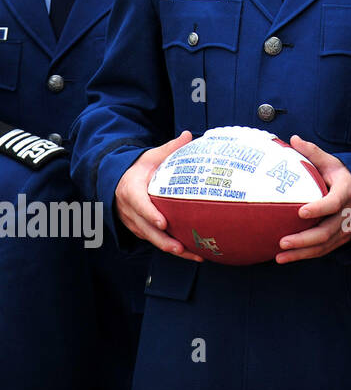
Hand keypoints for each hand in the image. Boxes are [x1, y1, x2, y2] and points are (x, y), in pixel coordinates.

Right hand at [114, 132, 204, 260]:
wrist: (119, 180)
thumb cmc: (138, 168)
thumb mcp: (151, 156)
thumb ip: (169, 148)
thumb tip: (188, 136)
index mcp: (130, 188)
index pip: (139, 203)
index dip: (150, 214)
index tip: (163, 222)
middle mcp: (129, 208)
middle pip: (145, 228)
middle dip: (163, 240)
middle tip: (180, 247)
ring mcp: (133, 221)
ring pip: (151, 238)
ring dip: (170, 248)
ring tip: (192, 254)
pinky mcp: (139, 229)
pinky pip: (154, 240)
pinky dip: (170, 247)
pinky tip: (190, 252)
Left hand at [276, 136, 350, 262]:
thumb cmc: (341, 176)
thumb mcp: (332, 162)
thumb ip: (313, 153)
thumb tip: (293, 139)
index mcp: (346, 191)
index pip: (333, 202)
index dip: (319, 208)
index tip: (301, 212)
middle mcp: (349, 213)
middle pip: (327, 231)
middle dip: (304, 239)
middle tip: (282, 241)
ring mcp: (347, 228)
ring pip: (325, 245)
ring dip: (302, 252)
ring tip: (279, 255)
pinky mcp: (342, 239)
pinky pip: (324, 250)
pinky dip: (305, 256)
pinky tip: (285, 258)